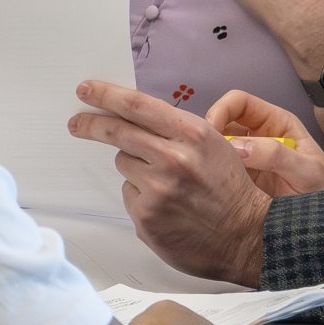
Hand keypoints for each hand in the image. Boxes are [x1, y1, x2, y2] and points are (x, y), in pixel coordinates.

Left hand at [68, 79, 270, 286]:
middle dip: (91, 124)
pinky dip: (141, 197)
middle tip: (77, 123)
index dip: (107, 95)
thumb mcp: (212, 145)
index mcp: (191, 134)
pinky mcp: (146, 217)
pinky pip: (129, 194)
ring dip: (135, 168)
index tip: (87, 89)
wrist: (246, 235)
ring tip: (165, 184)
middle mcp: (172, 158)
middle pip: (118, 132)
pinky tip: (165, 207)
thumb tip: (134, 118)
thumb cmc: (229, 189)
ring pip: (124, 164)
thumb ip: (174, 131)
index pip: (138, 105)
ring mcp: (157, 189)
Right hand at [207, 90, 323, 196]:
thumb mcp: (306, 172)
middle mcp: (258, 137)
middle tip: (201, 155)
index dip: (222, 110)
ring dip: (207, 155)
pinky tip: (207, 186)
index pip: (240, 103)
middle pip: (222, 122)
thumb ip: (276, 155)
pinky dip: (209, 176)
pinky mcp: (238, 183)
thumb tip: (238, 146)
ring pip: (216, 147)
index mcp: (276, 123)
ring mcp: (246, 160)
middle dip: (209, 133)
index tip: (211, 130)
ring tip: (203, 172)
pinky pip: (218, 172)